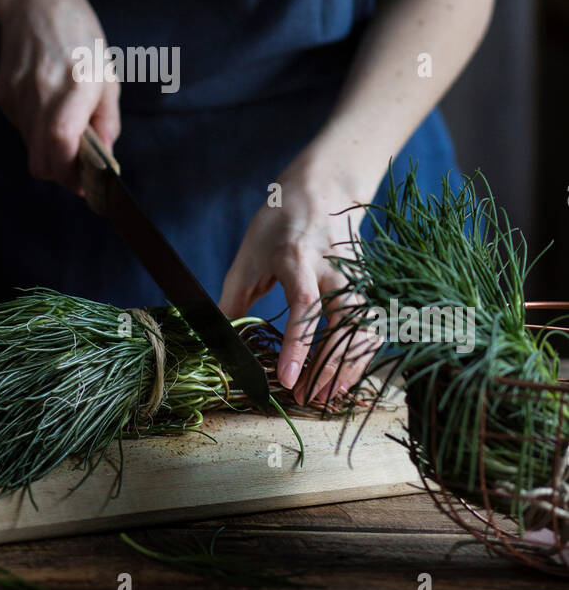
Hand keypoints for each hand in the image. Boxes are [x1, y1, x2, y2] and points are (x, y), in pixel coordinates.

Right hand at [0, 0, 119, 191]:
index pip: (62, 143)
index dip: (72, 173)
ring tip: (65, 124)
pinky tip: (46, 104)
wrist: (35, 2)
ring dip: (49, 151)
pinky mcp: (2, 94)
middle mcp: (42, 91)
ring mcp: (17, 93)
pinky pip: (21, 129)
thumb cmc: (80, 37)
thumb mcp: (107, 74)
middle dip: (62, 173)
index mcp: (76, 83)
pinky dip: (36, 130)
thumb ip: (106, 121)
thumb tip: (105, 158)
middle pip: (41, 160)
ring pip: (30, 149)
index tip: (87, 184)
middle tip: (79, 167)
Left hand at [219, 152, 378, 404]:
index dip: (298, 345)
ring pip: (366, 329)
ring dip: (349, 367)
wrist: (324, 190)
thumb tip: (219, 339)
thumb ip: (234, 297)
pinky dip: (360, 356)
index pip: (304, 305)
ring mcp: (358, 278)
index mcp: (299, 257)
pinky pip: (371, 328)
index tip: (288, 378)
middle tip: (311, 398)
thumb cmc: (279, 222)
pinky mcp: (369, 287)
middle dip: (332, 365)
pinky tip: (342, 376)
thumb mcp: (248, 254)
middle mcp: (334, 269)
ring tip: (326, 396)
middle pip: (347, 322)